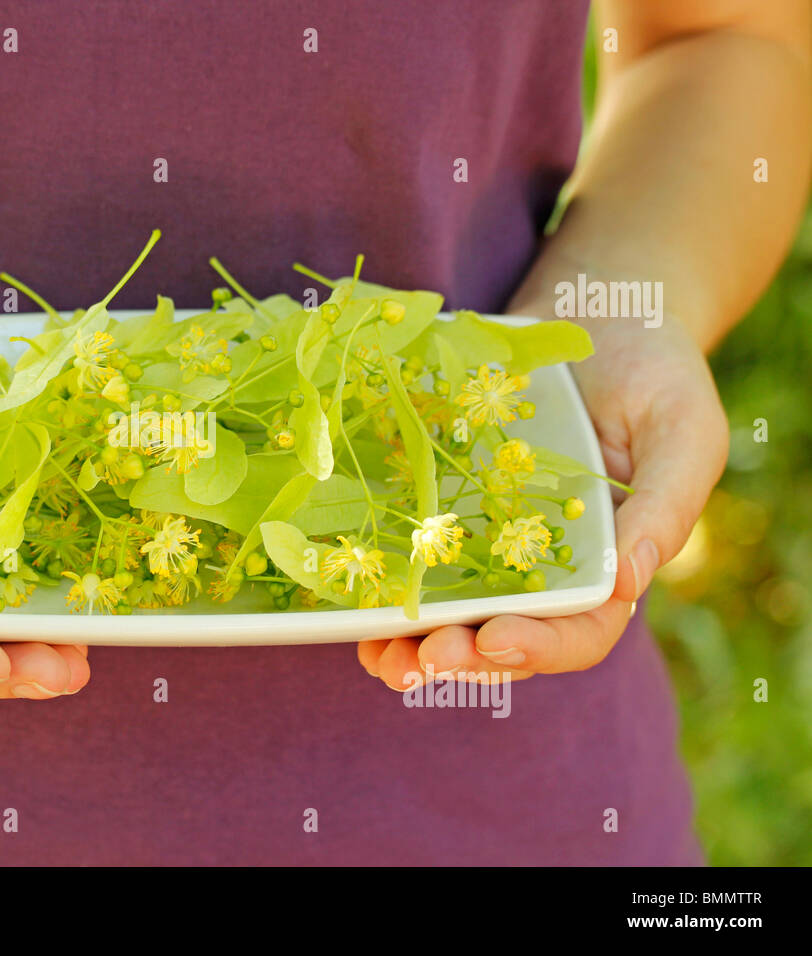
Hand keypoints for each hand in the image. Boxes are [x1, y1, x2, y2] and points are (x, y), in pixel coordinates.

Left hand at [358, 315, 728, 687]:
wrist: (595, 316)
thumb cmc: (655, 373)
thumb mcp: (682, 430)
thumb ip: (665, 506)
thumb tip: (628, 584)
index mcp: (609, 564)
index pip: (579, 630)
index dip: (538, 645)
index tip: (494, 638)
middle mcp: (543, 566)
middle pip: (502, 636)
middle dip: (459, 657)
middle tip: (415, 661)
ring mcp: (489, 540)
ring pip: (450, 613)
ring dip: (410, 644)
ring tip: (378, 657)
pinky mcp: (444, 505)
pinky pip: (412, 557)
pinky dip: (385, 587)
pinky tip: (353, 604)